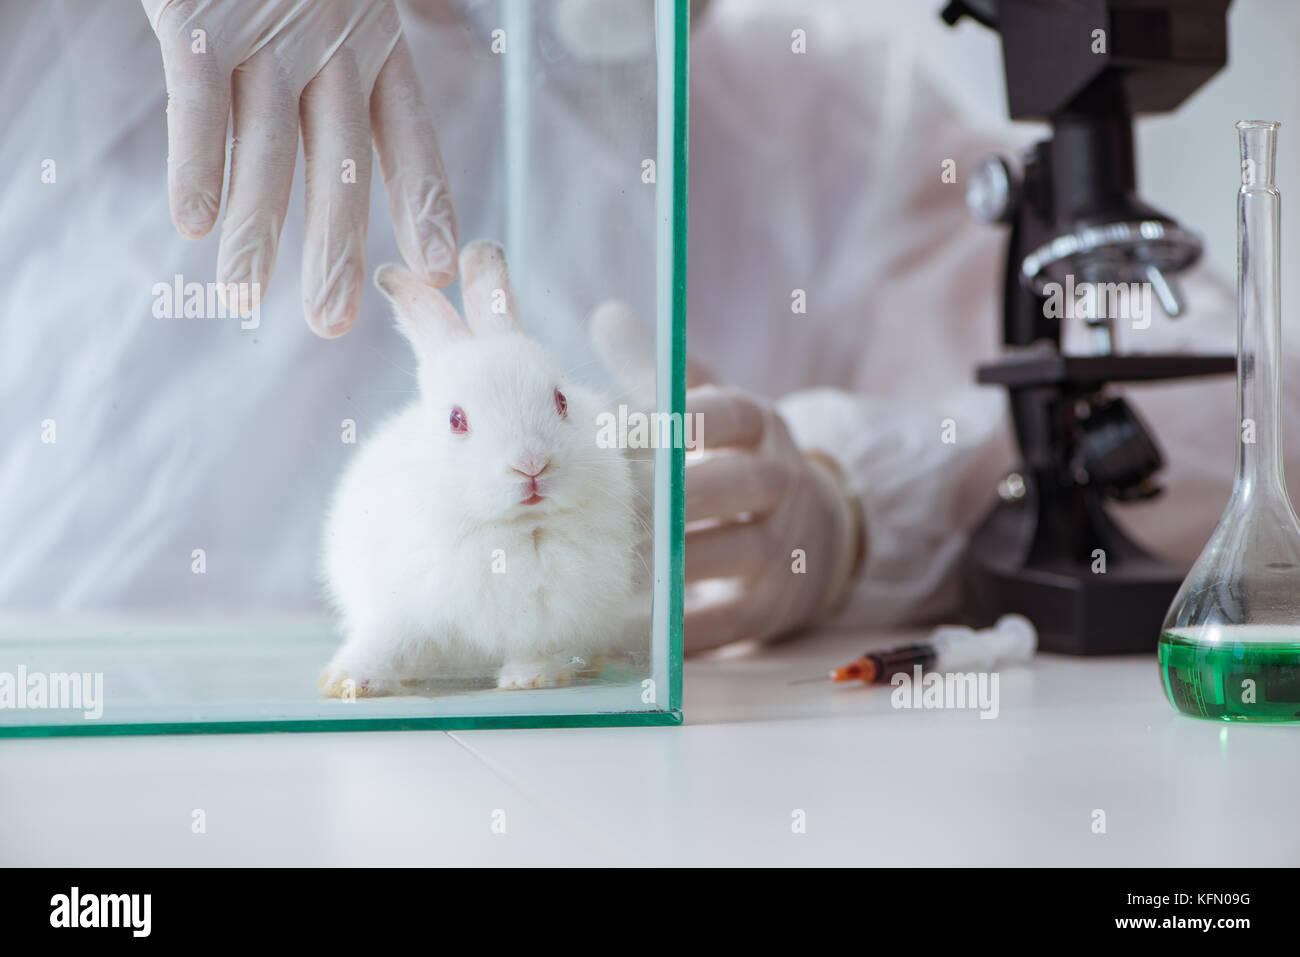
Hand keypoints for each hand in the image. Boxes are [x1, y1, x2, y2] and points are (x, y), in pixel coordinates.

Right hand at [141, 0, 458, 335]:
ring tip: (246, 295)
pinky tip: (195, 223)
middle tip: (333, 320)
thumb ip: (363, 67)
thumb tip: (379, 141)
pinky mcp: (201, 19)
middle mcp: (331, 44)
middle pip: (338, 160)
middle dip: (337, 243)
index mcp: (375, 42)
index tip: (440, 267)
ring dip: (258, 226)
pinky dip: (196, 161)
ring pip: (268, 144)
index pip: (409, 136)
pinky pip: (200, 102)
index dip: (424, 203)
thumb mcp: (343, 4)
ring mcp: (268, 32)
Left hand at [586, 303, 861, 651]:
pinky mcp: (771, 606)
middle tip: (603, 505)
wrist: (816, 532)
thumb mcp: (714, 407)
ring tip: (604, 568)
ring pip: (725, 554)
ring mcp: (781, 548)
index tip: (619, 427)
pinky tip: (632, 631)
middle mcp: (779, 482)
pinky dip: (680, 630)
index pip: (728, 414)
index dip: (676, 420)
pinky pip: (725, 622)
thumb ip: (661, 370)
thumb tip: (607, 314)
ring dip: (667, 563)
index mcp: (760, 425)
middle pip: (727, 486)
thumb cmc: (738, 458)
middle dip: (667, 496)